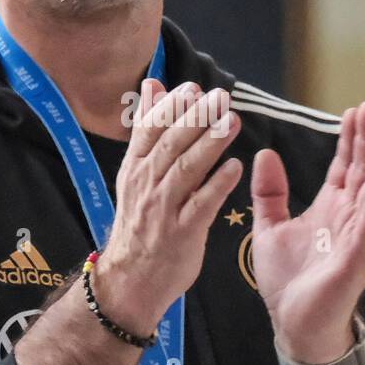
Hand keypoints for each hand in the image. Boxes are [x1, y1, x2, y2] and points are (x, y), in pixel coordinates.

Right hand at [96, 79, 241, 333]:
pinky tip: (234, 167)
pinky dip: (216, 185)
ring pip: (187, 169)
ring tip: (232, 121)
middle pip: (171, 144)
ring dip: (210, 144)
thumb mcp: (135, 173)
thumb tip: (153, 84)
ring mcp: (163, 209)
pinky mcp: (182, 233)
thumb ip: (147, 129)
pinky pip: (201, 205)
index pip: (150, 129)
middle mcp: (147, 184)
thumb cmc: (140, 223)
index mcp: (136, 167)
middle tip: (219, 96)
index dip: (171, 106)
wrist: (130, 280)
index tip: (191, 87)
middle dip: (196, 118)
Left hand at [250, 101, 364, 362]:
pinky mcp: (360, 253)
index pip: (345, 166)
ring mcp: (358, 234)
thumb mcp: (270, 227)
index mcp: (330, 208)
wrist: (294, 324)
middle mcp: (349, 216)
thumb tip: (265, 153)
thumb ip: (269, 192)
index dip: (350, 139)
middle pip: (363, 168)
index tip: (354, 111)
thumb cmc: (287, 281)